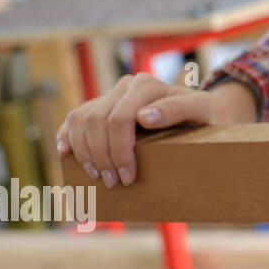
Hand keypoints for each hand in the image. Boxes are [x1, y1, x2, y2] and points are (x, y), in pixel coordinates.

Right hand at [56, 75, 257, 187]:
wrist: (198, 115)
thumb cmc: (201, 116)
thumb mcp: (201, 111)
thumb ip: (180, 109)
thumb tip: (144, 116)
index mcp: (147, 85)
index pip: (119, 119)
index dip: (118, 151)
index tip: (128, 177)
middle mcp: (126, 85)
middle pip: (96, 122)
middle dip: (100, 156)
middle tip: (113, 183)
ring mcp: (111, 95)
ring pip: (80, 120)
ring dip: (84, 152)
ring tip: (98, 176)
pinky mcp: (100, 106)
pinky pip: (74, 118)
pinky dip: (67, 137)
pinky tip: (66, 154)